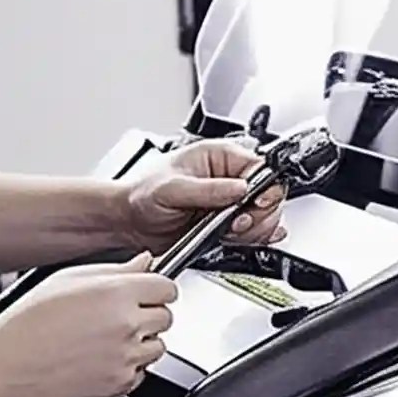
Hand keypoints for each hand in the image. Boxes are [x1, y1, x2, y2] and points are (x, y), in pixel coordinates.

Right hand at [0, 252, 176, 396]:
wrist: (3, 368)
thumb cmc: (27, 324)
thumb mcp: (67, 279)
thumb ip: (115, 269)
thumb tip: (146, 262)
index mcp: (116, 293)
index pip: (168, 287)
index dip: (157, 289)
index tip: (149, 293)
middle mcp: (125, 324)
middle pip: (166, 316)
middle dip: (148, 315)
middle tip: (120, 318)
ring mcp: (124, 357)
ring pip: (157, 346)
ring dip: (141, 343)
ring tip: (106, 340)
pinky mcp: (119, 384)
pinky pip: (141, 372)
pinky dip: (127, 368)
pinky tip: (100, 360)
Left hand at [118, 139, 287, 252]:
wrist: (128, 220)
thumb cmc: (142, 193)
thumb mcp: (172, 187)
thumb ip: (208, 189)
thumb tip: (239, 189)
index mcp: (221, 156)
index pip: (261, 167)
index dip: (264, 187)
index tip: (254, 204)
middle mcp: (230, 178)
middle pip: (269, 194)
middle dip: (258, 214)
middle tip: (237, 223)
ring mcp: (230, 203)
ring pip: (264, 216)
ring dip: (253, 229)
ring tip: (230, 232)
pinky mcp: (226, 225)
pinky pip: (251, 233)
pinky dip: (249, 240)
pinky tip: (238, 240)